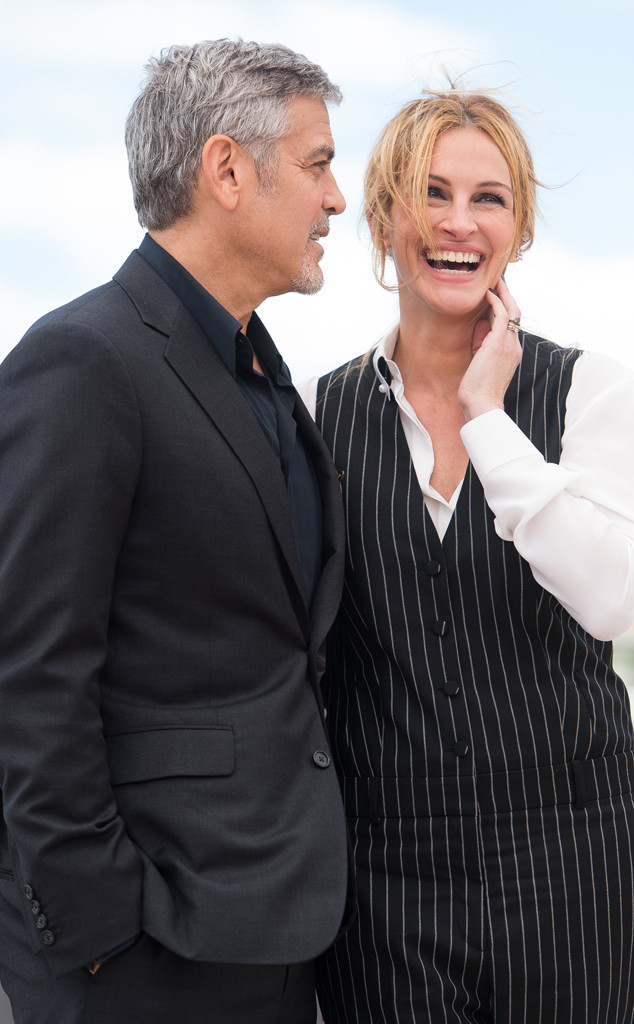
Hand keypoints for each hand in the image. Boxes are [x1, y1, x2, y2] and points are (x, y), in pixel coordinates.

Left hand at [457, 279, 522, 422]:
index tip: (495, 294)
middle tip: (498, 281)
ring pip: (512, 311)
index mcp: (511, 351)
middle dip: (507, 296)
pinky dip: (496, 303)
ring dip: (504, 294)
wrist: (481, 405)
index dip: (504, 307)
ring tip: (495, 281)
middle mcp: (514, 346)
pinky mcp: (499, 344)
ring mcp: (509, 344)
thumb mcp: (479, 360)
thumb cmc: (477, 389)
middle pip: (516, 313)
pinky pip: (502, 316)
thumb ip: (480, 341)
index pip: (511, 324)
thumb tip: (479, 323)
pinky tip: (488, 294)